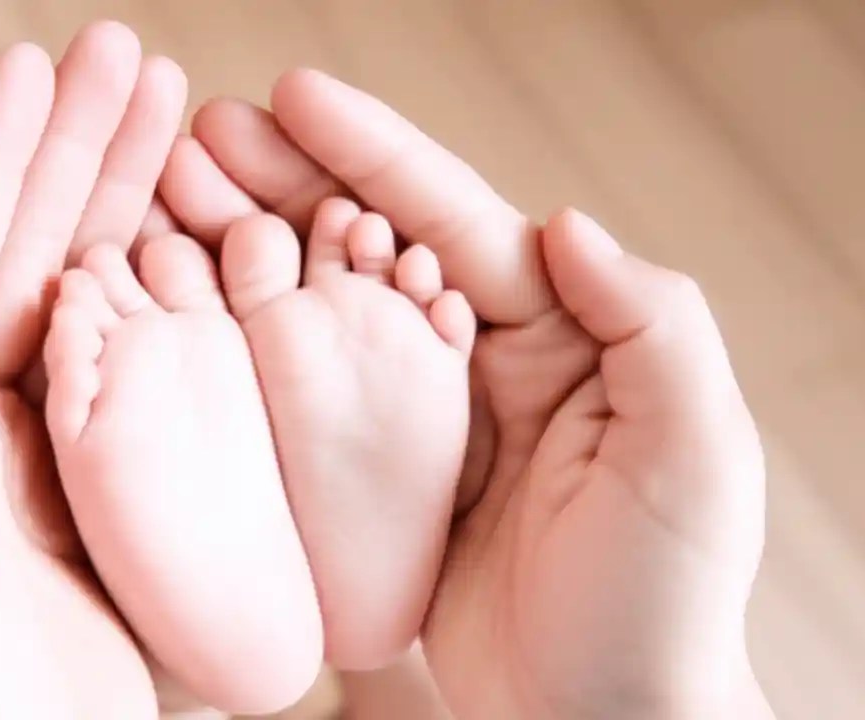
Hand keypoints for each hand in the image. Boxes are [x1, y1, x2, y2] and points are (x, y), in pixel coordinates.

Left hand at [0, 24, 184, 718]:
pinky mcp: (134, 487)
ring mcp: (65, 449)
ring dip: (142, 208)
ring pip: (107, 299)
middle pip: (38, 254)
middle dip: (84, 153)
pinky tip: (221, 248)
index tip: (38, 65)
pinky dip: (192, 303)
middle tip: (135, 60)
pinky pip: (165, 374)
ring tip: (183, 125)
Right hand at [160, 71, 771, 718]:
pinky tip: (190, 312)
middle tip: (198, 141)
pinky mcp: (373, 480)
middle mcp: (480, 358)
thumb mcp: (694, 454)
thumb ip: (653, 325)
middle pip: (370, 245)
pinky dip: (247, 345)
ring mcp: (419, 417)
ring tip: (170, 203)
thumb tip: (565, 224)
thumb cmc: (663, 599)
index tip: (292, 98)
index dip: (372, 154)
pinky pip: (303, 394)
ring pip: (324, 308)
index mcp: (557, 332)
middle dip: (288, 185)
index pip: (452, 220)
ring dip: (252, 250)